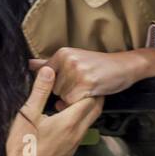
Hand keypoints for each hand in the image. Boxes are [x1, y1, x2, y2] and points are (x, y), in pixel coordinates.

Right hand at [0, 65, 103, 155]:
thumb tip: (48, 70)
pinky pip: (80, 132)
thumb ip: (40, 91)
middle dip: (92, 96)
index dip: (89, 85)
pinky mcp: (69, 152)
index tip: (83, 77)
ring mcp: (75, 144)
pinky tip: (62, 120)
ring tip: (70, 100)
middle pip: (95, 110)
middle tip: (83, 84)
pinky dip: (77, 122)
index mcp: (70, 121)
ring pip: (88, 122)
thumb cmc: (24, 146)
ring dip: (84, 109)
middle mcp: (78, 133)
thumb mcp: (28, 114)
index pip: (91, 98)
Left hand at [28, 47, 154, 105]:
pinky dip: (80, 101)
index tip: (72, 80)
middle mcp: (67, 60)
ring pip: (62, 97)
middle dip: (67, 90)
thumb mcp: (73, 60)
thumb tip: (30, 64)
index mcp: (62, 53)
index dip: (58, 84)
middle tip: (83, 82)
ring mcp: (76, 72)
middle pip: (54, 88)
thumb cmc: (98, 66)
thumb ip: (50, 64)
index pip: (46, 77)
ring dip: (74, 97)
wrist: (124, 66)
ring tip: (87, 86)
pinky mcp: (85, 84)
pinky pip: (72, 102)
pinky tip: (90, 92)